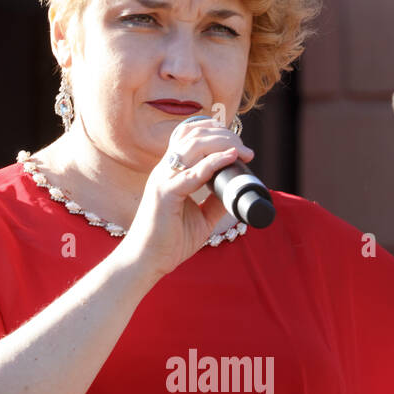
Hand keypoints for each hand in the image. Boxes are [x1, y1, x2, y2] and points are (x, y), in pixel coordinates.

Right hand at [123, 117, 254, 279]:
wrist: (147, 261)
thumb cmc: (169, 241)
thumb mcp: (202, 218)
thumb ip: (216, 202)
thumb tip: (236, 191)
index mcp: (171, 172)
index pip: (189, 136)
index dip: (214, 132)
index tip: (239, 144)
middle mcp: (165, 171)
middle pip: (194, 136)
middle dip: (224, 136)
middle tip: (246, 150)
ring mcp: (163, 180)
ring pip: (193, 147)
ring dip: (222, 144)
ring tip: (242, 151)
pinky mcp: (165, 194)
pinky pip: (192, 173)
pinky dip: (214, 162)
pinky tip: (230, 157)